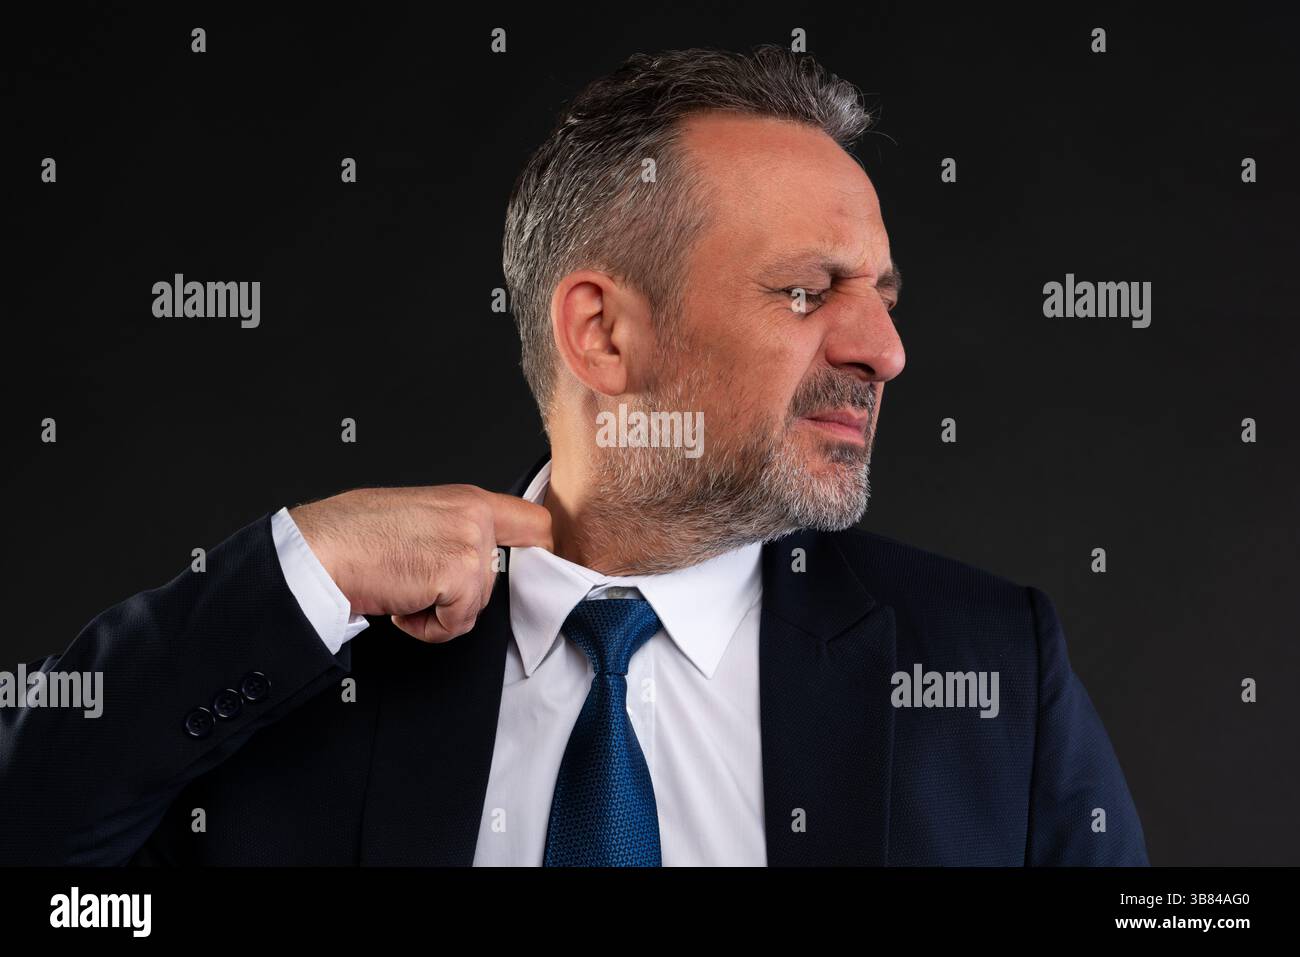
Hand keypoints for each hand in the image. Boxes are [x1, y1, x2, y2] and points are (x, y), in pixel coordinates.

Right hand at [289, 485, 551, 641]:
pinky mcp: (457, 576)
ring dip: (438, 611)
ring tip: (404, 587)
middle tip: (419, 580)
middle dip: (460, 593)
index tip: (530, 571)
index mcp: (467, 499)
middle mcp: (474, 516)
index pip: (534, 522)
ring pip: (476, 604)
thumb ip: (454, 528)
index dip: (537, 552)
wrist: (321, 551)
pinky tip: (402, 603)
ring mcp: (470, 545)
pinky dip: (427, 627)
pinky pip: (457, 623)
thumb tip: (474, 555)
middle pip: (498, 578)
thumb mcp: (418, 516)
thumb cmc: (354, 535)